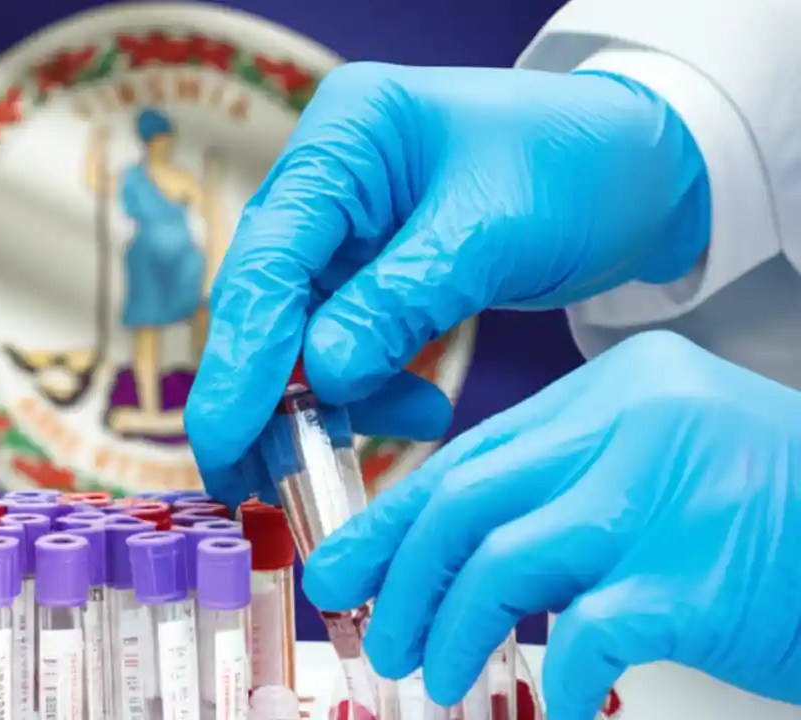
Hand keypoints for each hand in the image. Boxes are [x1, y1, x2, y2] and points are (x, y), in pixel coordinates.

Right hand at [183, 62, 709, 504]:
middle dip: (263, 391)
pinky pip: (342, 340)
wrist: (644, 161)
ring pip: (296, 330)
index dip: (240, 354)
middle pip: (265, 297)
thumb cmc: (580, 165)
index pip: (268, 255)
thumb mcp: (495, 233)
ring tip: (346, 459)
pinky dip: (365, 388)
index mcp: (344, 137)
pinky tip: (415, 412)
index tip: (222, 439)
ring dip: (318, 402)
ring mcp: (344, 224)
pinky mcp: (368, 267)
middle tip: (255, 478)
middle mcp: (327, 179)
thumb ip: (400, 303)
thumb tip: (319, 380)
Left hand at [302, 331, 800, 718]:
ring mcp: (666, 496)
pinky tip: (552, 706)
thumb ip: (570, 489)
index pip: (474, 453)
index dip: (395, 518)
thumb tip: (453, 554)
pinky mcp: (694, 578)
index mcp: (622, 388)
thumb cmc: (780, 527)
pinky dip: (553, 680)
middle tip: (380, 633)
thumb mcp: (667, 473)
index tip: (346, 565)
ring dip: (451, 629)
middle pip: (469, 500)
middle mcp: (638, 423)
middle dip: (404, 578)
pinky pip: (581, 635)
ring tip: (436, 672)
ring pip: (501, 561)